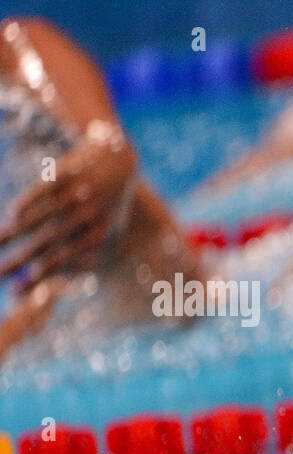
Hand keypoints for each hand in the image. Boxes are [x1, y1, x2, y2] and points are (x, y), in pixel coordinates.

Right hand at [0, 121, 136, 287]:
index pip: (63, 261)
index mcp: (98, 235)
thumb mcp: (102, 231)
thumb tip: (55, 281)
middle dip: (19, 261)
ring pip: (41, 219)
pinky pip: (43, 191)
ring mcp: (77, 195)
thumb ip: (82, 257)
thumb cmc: (104, 204)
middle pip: (48, 244)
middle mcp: (88, 217)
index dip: (39, 276)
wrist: (117, 159)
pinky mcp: (66, 173)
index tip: (15, 291)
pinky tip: (12, 217)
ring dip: (15, 234)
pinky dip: (29, 204)